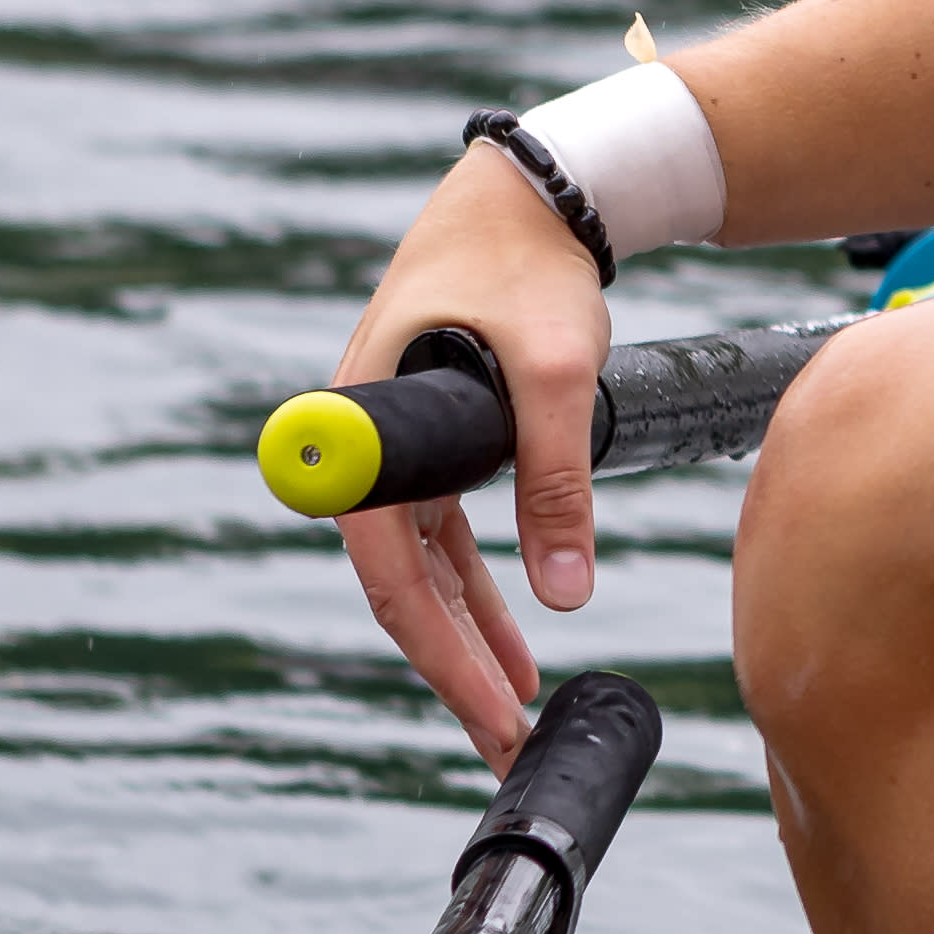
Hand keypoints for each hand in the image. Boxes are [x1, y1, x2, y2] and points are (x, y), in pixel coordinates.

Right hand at [328, 147, 615, 766]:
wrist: (530, 194)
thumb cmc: (529, 269)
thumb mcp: (553, 374)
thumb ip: (557, 483)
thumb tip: (567, 593)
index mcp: (367, 432)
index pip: (389, 569)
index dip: (436, 650)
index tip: (487, 709)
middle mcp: (369, 448)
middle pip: (401, 584)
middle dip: (453, 666)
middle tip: (505, 738)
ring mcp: (398, 448)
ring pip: (426, 568)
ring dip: (469, 635)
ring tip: (514, 705)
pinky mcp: (434, 443)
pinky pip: (446, 537)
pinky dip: (480, 587)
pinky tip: (516, 635)